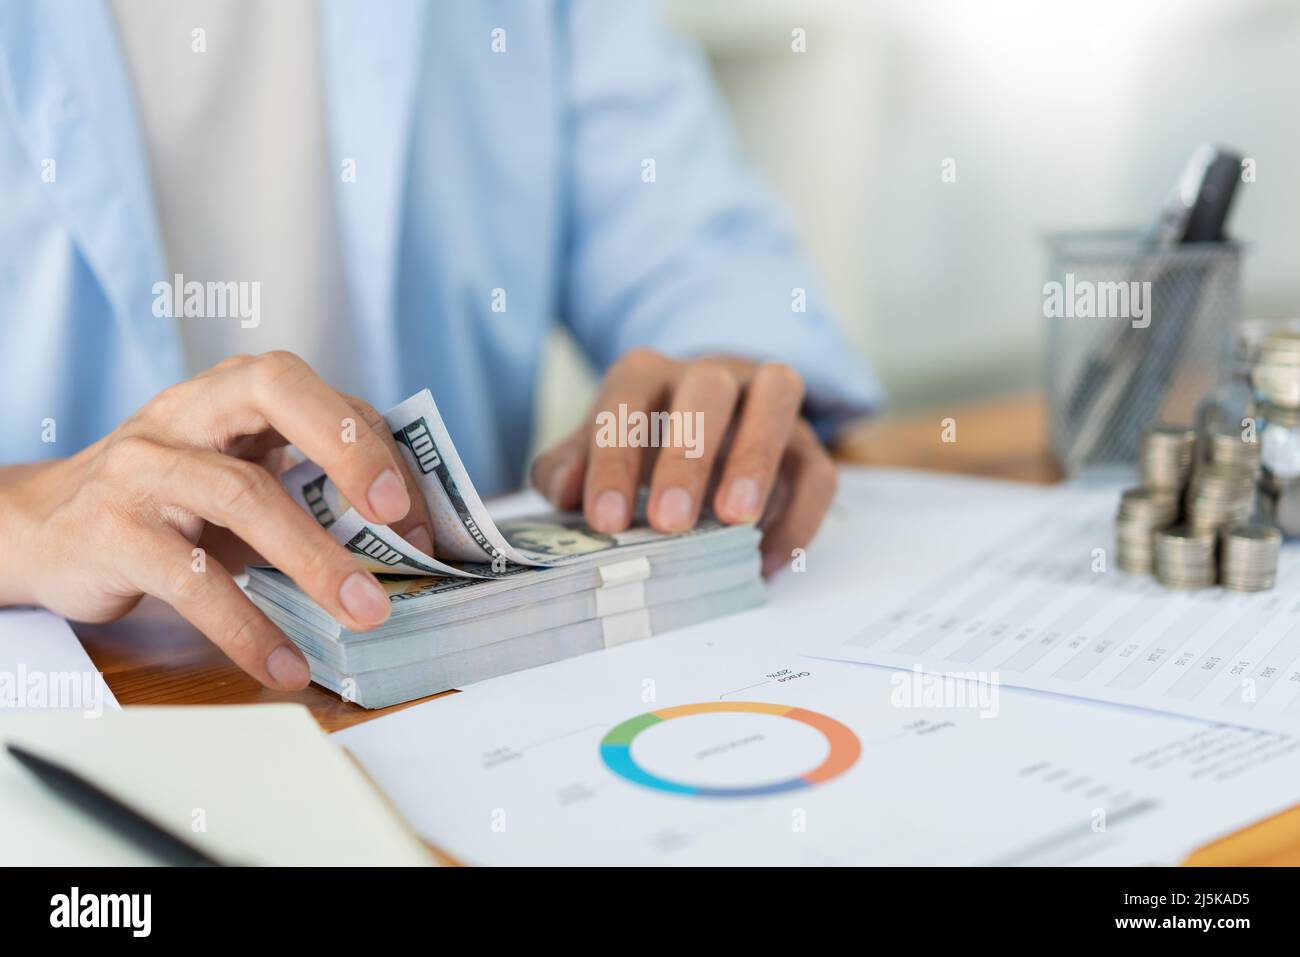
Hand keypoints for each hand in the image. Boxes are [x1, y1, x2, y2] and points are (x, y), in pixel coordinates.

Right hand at [0, 352, 433, 689]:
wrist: (42, 528)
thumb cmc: (168, 501)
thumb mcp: (237, 471)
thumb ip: (308, 479)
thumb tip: (409, 527)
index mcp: (229, 392)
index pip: (315, 392)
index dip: (371, 444)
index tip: (412, 512)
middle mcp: (186, 414)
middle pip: (275, 395)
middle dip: (349, 452)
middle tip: (400, 525)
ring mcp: (143, 469)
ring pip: (242, 496)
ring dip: (316, 559)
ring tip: (366, 611)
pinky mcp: (113, 533)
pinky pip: (191, 582)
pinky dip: (247, 627)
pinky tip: (286, 663)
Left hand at [530, 349, 837, 575]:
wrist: (709, 423)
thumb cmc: (641, 444)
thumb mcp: (596, 451)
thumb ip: (570, 467)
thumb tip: (563, 490)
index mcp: (648, 373)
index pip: (627, 400)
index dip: (614, 459)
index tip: (606, 521)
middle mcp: (712, 373)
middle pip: (706, 391)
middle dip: (688, 455)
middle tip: (670, 521)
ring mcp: (766, 400)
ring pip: (777, 399)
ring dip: (756, 459)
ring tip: (735, 523)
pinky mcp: (808, 441)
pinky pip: (818, 468)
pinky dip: (799, 514)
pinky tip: (767, 560)